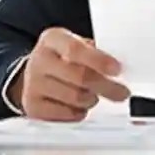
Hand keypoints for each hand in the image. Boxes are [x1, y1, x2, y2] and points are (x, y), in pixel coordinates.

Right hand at [12, 27, 130, 121]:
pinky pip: (67, 115)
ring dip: (91, 99)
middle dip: (106, 86)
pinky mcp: (32, 106)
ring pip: (75, 98)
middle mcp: (39, 60)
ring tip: (93, 95)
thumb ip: (95, 53)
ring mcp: (33, 84)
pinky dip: (79, 112)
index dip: (99, 60)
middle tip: (122, 92)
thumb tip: (120, 69)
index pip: (75, 49)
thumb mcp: (75, 45)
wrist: (34, 74)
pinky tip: (79, 105)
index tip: (117, 69)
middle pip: (79, 76)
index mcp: (52, 39)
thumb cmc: (62, 59)